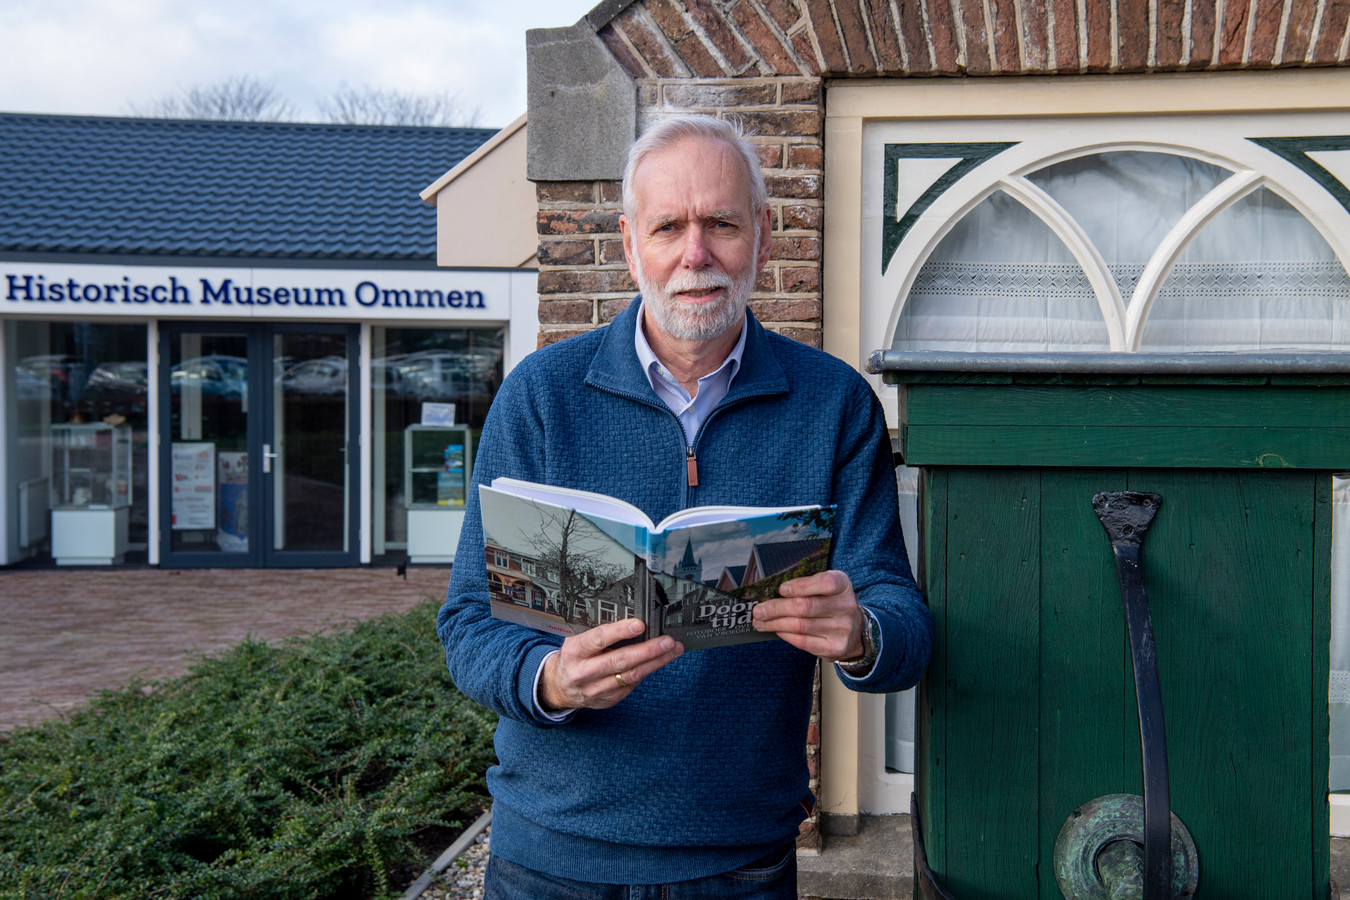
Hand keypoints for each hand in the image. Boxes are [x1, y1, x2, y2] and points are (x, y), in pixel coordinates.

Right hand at [538, 618, 682, 711]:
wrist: (560, 686)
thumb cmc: (575, 658)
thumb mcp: (579, 641)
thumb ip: (602, 635)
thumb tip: (634, 625)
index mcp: (575, 651)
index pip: (600, 639)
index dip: (621, 631)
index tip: (640, 624)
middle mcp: (584, 672)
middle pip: (620, 660)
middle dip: (648, 650)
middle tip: (667, 641)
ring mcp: (597, 689)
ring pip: (632, 675)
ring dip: (656, 661)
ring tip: (673, 650)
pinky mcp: (609, 699)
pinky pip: (633, 684)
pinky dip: (648, 671)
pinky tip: (659, 661)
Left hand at [752, 569, 865, 661]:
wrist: (855, 630)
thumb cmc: (832, 603)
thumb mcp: (826, 588)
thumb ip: (805, 586)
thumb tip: (771, 592)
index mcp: (843, 585)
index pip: (825, 582)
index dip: (801, 586)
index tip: (781, 589)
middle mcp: (845, 606)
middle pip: (806, 607)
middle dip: (777, 608)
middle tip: (759, 610)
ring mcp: (842, 629)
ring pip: (800, 626)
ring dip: (775, 624)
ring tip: (760, 622)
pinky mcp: (834, 647)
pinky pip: (803, 641)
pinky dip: (785, 635)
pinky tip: (776, 630)